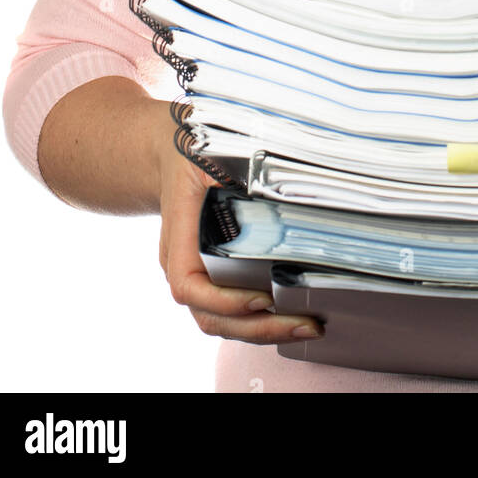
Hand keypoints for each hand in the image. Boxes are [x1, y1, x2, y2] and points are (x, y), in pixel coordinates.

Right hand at [156, 130, 323, 344]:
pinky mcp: (210, 272)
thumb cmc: (195, 145)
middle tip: (306, 324)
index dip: (224, 300)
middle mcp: (179, 260)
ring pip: (218, 321)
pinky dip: (257, 320)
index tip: (263, 298)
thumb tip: (289, 183)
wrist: (171, 147)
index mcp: (177, 231)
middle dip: (258, 328)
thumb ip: (242, 166)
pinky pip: (227, 310)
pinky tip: (292, 314)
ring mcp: (193, 270)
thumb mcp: (214, 147)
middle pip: (208, 316)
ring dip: (261, 331)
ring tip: (307, 326)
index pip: (188, 284)